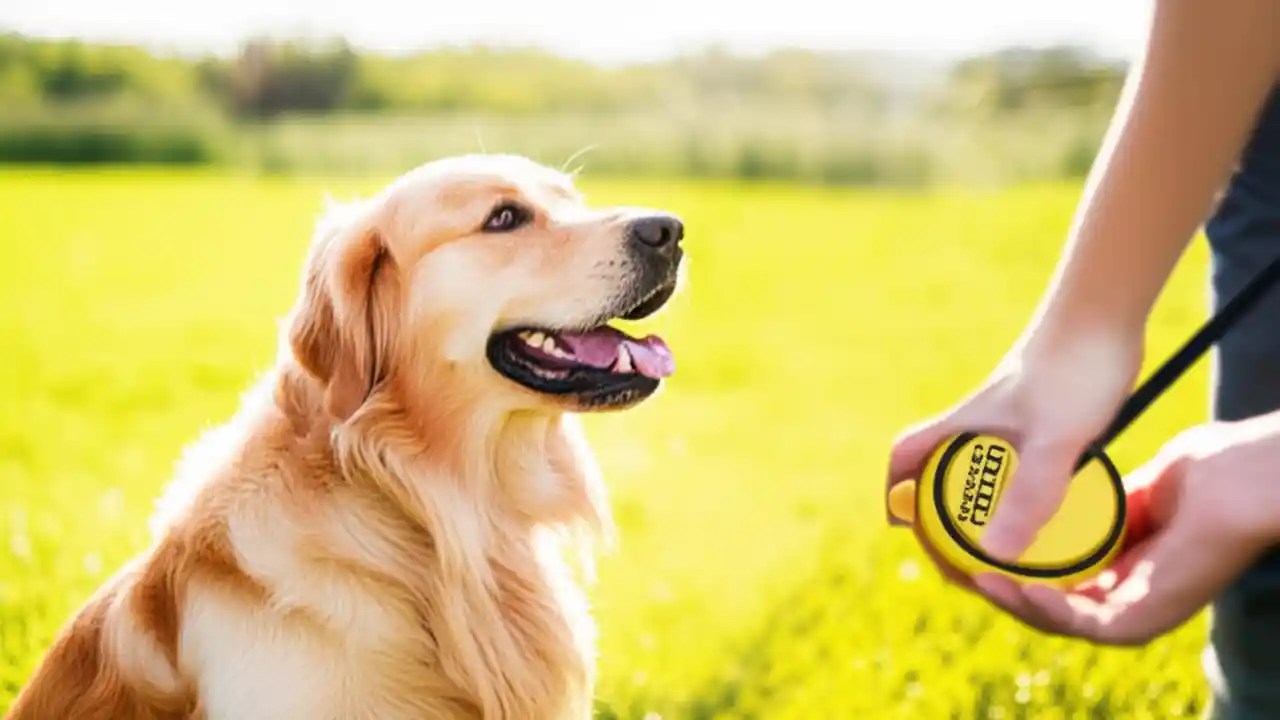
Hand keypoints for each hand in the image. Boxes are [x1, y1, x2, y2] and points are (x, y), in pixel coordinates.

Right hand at [886, 325, 1142, 567]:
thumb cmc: (1075, 364)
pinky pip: (1022, 466)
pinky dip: (1024, 493)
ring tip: (1008, 544)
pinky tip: (1055, 511)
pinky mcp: (1046, 419)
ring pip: (983, 471)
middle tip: (963, 555)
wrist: (1109, 310)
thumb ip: (1031, 492)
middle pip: (939, 472)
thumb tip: (997, 552)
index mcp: (964, 424)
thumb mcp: (1056, 437)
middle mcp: (981, 424)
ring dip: (984, 507)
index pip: (905, 457)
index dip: (895, 494)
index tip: (903, 529)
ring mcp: (1013, 422)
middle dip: (940, 516)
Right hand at [972, 416, 1279, 645]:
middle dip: (986, 584)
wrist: (1246, 479)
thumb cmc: (1204, 469)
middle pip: (1036, 600)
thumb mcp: (1126, 481)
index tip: (959, 538)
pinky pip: (1078, 621)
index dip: (996, 563)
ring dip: (1006, 599)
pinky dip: (1040, 605)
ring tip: (968, 576)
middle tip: (947, 561)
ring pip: (1050, 617)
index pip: (1042, 577)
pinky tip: (1012, 586)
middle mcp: (1117, 596)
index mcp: (1113, 568)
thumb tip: (1031, 482)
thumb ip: (1085, 494)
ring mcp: (1128, 613)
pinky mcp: (1139, 619)